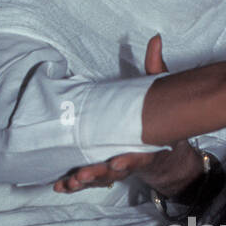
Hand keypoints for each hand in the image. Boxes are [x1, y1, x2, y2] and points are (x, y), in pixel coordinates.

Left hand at [54, 33, 201, 193]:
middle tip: (83, 175)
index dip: (128, 160)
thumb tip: (155, 39)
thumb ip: (157, 70)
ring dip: (83, 181)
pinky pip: (90, 180)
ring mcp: (117, 169)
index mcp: (146, 147)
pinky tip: (59, 186)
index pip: (138, 156)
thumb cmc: (158, 123)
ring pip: (100, 179)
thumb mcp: (160, 96)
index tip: (116, 161)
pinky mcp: (105, 171)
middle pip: (114, 172)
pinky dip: (74, 184)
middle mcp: (131, 161)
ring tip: (68, 182)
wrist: (165, 154)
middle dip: (98, 174)